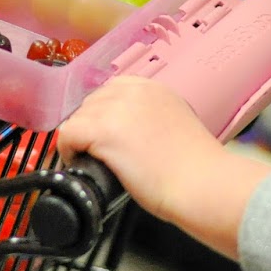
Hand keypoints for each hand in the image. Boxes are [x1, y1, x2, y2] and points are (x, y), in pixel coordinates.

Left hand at [57, 76, 223, 223]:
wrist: (202, 183)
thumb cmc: (197, 166)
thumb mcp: (176, 123)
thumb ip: (153, 118)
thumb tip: (132, 133)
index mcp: (153, 87)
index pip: (111, 91)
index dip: (104, 116)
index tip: (107, 136)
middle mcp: (133, 91)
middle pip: (91, 103)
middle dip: (91, 127)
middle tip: (100, 153)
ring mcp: (116, 108)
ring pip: (77, 118)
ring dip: (80, 139)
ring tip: (92, 161)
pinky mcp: (103, 131)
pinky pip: (67, 134)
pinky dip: (67, 150)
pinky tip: (80, 163)